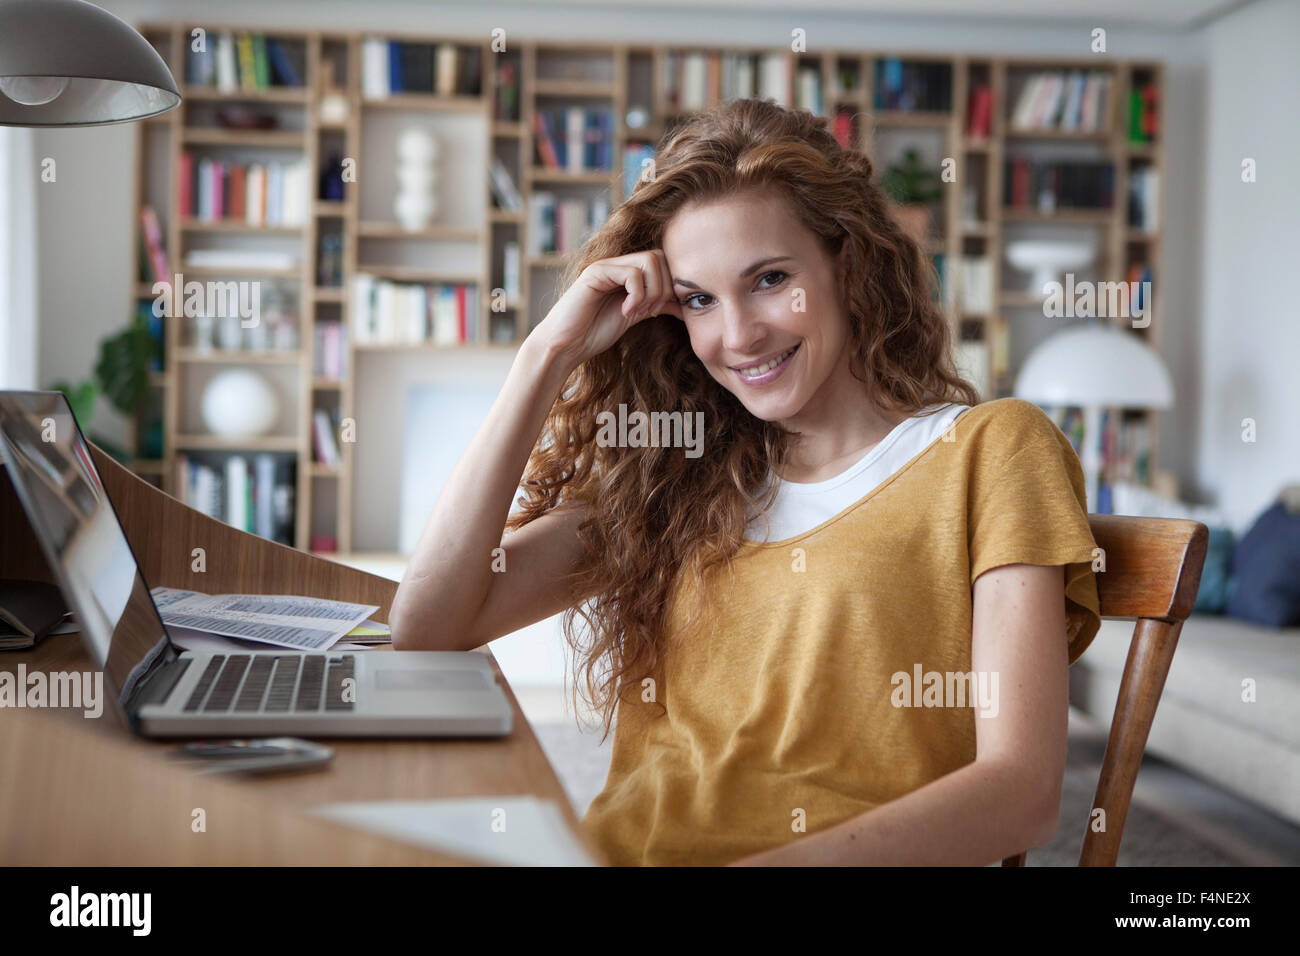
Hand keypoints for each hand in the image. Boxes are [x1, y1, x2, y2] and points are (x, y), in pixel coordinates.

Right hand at [531, 250, 682, 368]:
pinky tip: (626, 312)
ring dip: (652, 291)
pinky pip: (632, 273)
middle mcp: (617, 264)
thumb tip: (685, 304)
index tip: (663, 310)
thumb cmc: (594, 333)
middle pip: (660, 256)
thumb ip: (655, 305)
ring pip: (650, 261)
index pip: (663, 261)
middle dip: (664, 287)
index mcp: (626, 272)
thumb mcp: (634, 316)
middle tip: (652, 310)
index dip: (670, 285)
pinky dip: (637, 295)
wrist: (566, 345)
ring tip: (639, 311)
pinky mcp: (596, 273)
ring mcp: (606, 266)